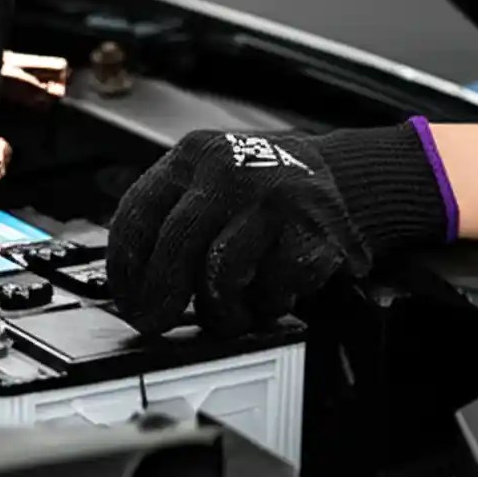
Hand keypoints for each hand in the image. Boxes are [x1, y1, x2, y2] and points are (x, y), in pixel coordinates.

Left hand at [105, 120, 456, 337]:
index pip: (139, 213)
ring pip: (222, 273)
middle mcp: (231, 167)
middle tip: (153, 322)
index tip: (126, 298)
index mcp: (194, 154)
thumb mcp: (211, 181)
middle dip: (159, 296)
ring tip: (227, 315)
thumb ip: (173, 216)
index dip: (125, 267)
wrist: (352, 177)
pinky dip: (269, 302)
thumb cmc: (266, 193)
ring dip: (220, 309)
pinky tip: (272, 293)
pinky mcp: (314, 229)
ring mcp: (275, 196)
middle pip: (176, 244)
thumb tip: (129, 283)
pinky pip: (272, 287)